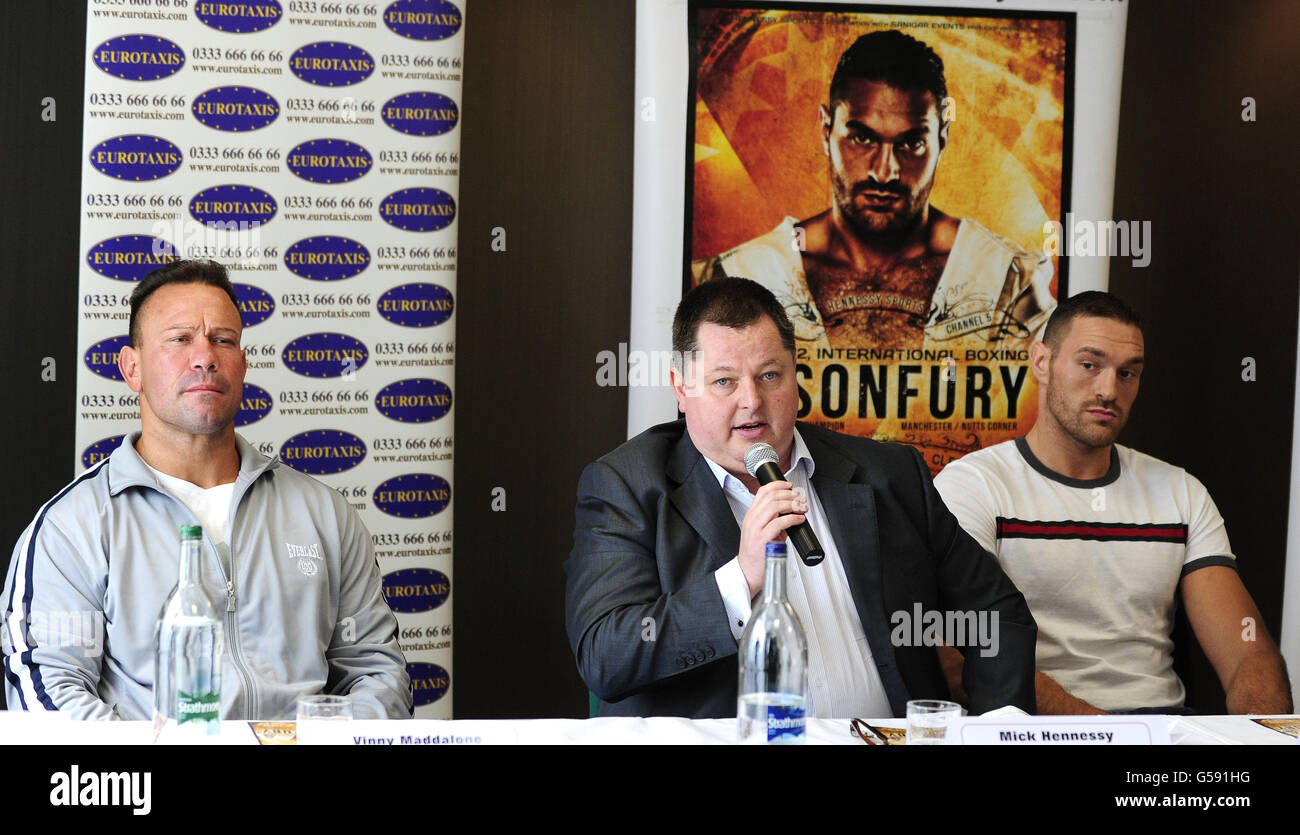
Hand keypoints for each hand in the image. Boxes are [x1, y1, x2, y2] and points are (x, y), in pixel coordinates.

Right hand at [738, 480, 808, 597]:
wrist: (748, 572)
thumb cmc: (757, 554)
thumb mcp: (763, 532)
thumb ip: (774, 521)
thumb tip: (790, 513)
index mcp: (751, 515)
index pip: (762, 492)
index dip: (778, 485)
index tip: (790, 486)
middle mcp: (752, 519)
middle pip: (770, 496)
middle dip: (789, 494)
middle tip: (800, 498)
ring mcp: (756, 529)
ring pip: (774, 506)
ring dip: (791, 504)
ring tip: (801, 507)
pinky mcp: (762, 539)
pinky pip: (779, 523)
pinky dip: (792, 518)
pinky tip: (799, 519)